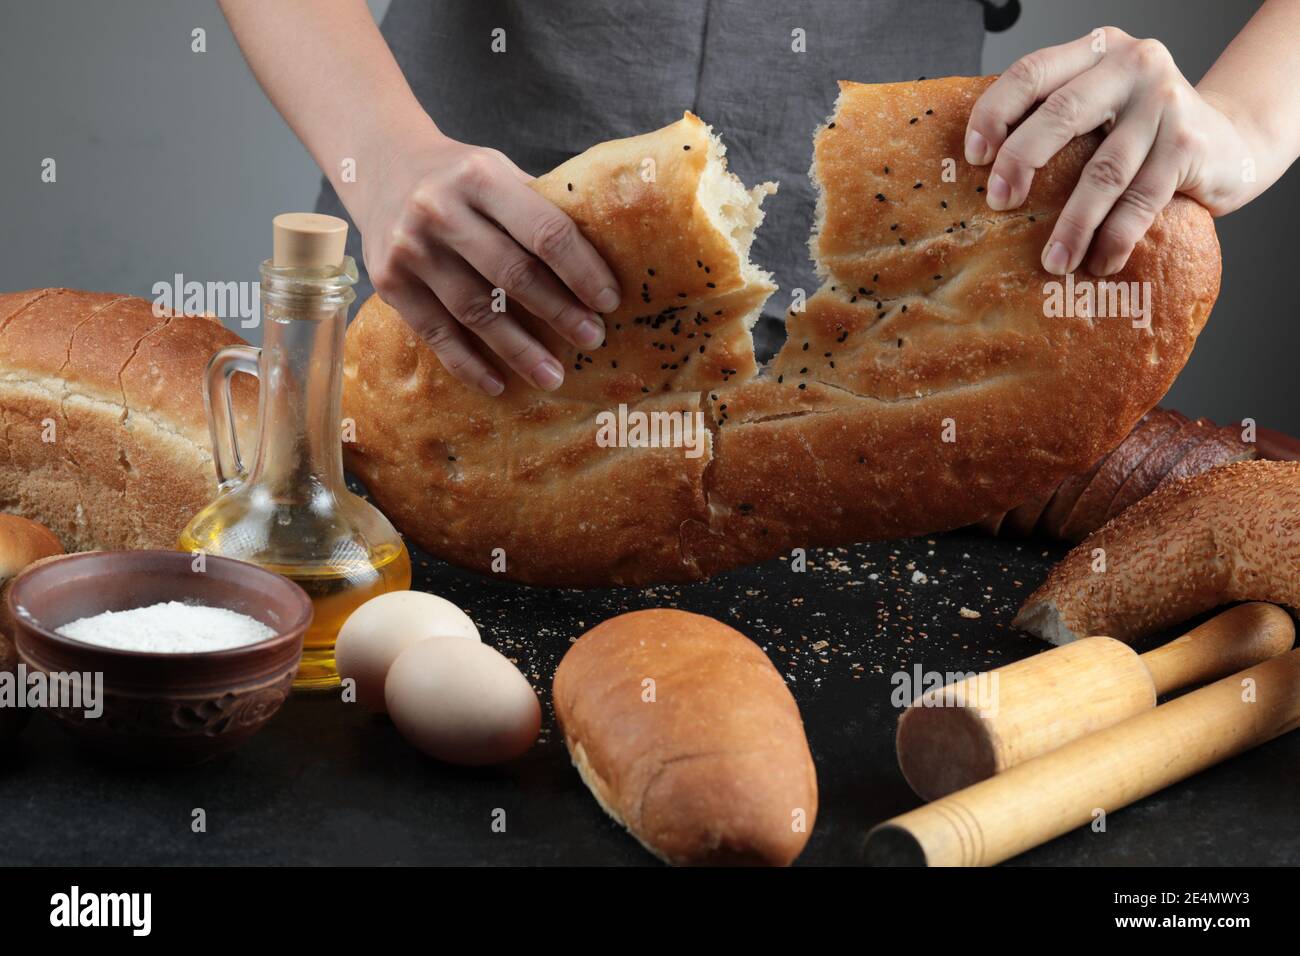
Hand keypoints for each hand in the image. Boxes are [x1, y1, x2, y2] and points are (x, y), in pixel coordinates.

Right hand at [358, 131, 620, 393]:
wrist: (379, 165)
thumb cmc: (460, 178)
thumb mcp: (496, 170)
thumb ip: (537, 207)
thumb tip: (605, 257)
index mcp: (480, 177)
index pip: (545, 231)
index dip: (582, 270)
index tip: (609, 301)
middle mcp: (440, 210)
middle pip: (513, 273)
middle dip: (559, 312)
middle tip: (592, 339)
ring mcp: (410, 248)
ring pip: (475, 311)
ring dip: (519, 350)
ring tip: (553, 376)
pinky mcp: (389, 282)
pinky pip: (436, 333)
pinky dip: (468, 363)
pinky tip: (497, 383)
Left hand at [965, 27, 1256, 275]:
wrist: (1232, 142)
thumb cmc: (1143, 133)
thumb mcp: (1099, 110)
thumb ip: (1054, 120)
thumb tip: (981, 177)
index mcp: (1095, 52)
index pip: (1031, 72)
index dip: (994, 113)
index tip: (973, 158)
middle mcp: (1132, 66)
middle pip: (1060, 114)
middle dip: (1021, 161)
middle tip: (999, 203)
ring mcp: (1164, 104)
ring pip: (1103, 170)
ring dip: (1072, 224)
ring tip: (1053, 262)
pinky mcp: (1188, 145)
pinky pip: (1141, 200)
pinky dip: (1116, 238)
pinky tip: (1100, 262)